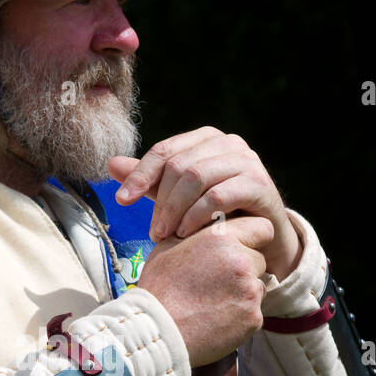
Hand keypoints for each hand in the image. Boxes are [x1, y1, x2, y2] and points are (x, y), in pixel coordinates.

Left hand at [109, 125, 301, 281]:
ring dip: (176, 209)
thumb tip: (110, 164)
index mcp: (206, 139)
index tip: (122, 200)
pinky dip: (197, 215)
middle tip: (153, 231)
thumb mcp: (179, 196)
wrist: (265, 236)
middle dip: (160, 200)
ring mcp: (247, 160)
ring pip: (197, 177)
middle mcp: (228, 143)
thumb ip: (150, 181)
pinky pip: (218, 195)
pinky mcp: (259, 183)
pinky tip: (187, 233)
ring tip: (166, 234)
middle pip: (179, 165)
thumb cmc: (219, 213)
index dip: (139, 174)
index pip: (164, 151)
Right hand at [137, 215, 274, 368]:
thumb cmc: (158, 289)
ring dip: (242, 293)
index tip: (243, 246)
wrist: (157, 331)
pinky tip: (215, 319)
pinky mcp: (253, 319)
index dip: (253, 237)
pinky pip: (253, 313)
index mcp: (222, 239)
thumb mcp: (168, 247)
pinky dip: (239, 316)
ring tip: (212, 303)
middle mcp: (242, 262)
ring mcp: (250, 292)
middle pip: (259, 260)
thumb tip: (206, 226)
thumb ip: (195, 232)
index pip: (262, 227)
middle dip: (245, 268)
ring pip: (257, 287)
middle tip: (218, 281)